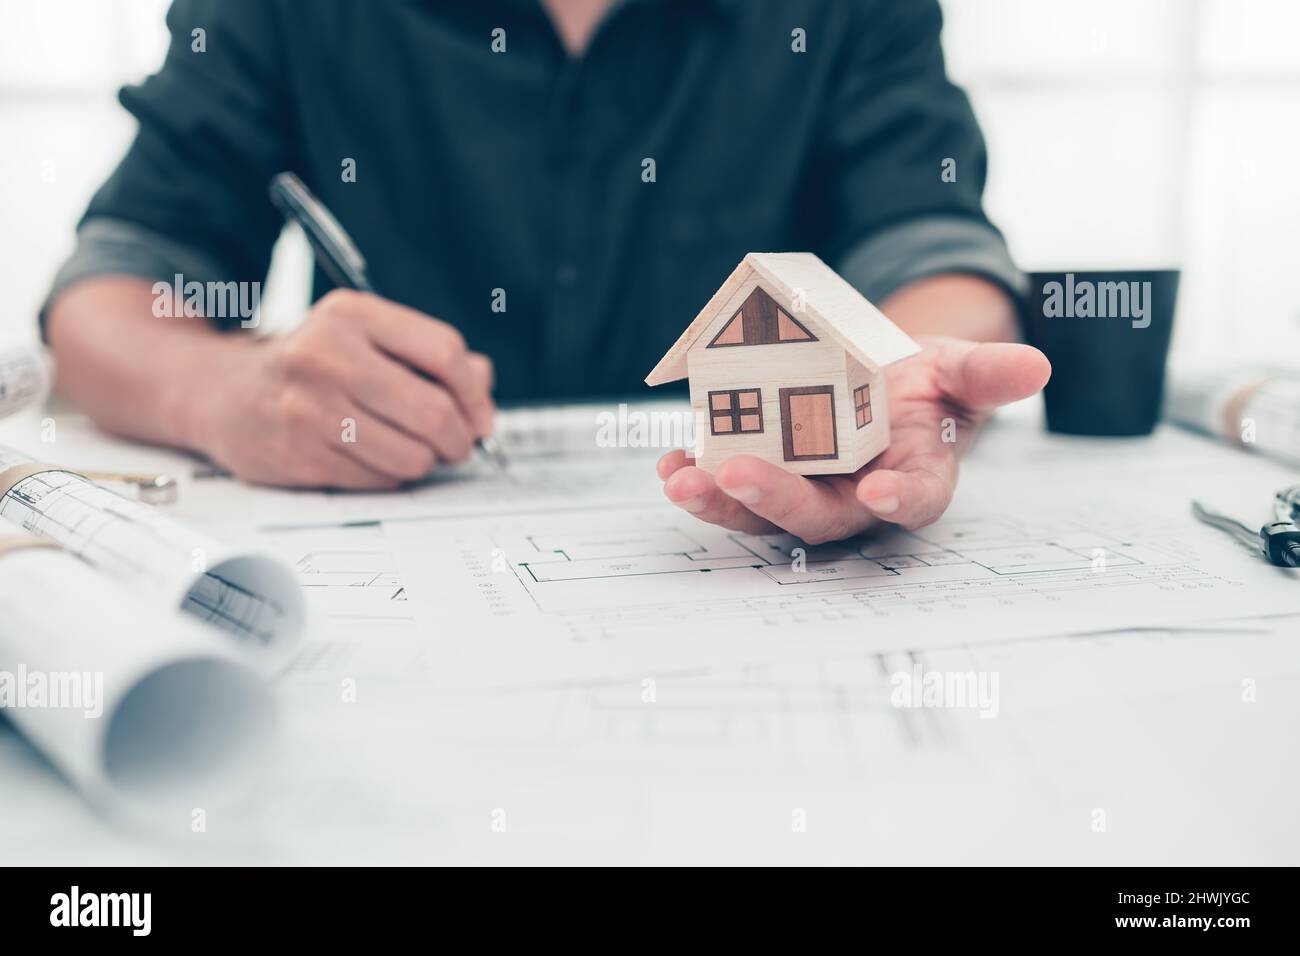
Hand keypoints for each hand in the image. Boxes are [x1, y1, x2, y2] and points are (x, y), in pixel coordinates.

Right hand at [195, 289, 494, 488]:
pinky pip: (380, 479)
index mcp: (352, 315)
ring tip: (411, 449)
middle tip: (458, 444)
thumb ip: (428, 356)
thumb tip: (483, 390)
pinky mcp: (299, 456)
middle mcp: (327, 356)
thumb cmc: (308, 366)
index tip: (480, 413)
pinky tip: (372, 457)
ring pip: (412, 455)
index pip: (444, 353)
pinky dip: (390, 475)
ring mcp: (309, 409)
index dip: (475, 392)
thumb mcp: (363, 338)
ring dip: (426, 461)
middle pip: (434, 411)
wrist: (219, 393)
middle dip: (460, 438)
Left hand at [657, 336, 1050, 542]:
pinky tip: (668, 461)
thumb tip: (1037, 366)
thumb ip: (987, 373)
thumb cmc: (921, 383)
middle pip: (819, 514)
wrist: (877, 380)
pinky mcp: (764, 473)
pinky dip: (696, 475)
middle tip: (736, 474)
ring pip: (762, 511)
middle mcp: (855, 496)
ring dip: (719, 499)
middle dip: (776, 498)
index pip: (914, 498)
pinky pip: (727, 486)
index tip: (881, 493)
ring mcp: (805, 489)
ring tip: (679, 479)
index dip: (900, 499)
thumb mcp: (956, 367)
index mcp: (914, 475)